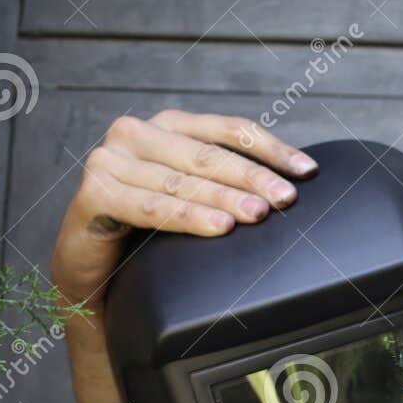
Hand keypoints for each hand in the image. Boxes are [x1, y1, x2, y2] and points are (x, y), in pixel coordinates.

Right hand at [49, 108, 317, 309]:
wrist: (97, 275)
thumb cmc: (152, 234)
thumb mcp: (194, 200)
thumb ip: (225, 183)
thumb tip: (290, 189)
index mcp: (166, 127)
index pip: (227, 130)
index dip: (270, 148)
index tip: (308, 171)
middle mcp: (135, 134)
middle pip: (207, 155)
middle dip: (252, 177)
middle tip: (287, 199)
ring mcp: (110, 161)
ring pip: (181, 181)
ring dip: (224, 198)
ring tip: (259, 214)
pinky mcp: (94, 194)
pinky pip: (151, 208)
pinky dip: (187, 217)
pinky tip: (218, 226)